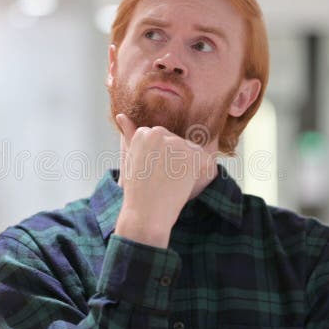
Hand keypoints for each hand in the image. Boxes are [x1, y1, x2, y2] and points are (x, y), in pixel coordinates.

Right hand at [112, 113, 213, 248]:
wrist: (145, 213)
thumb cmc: (137, 191)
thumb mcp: (131, 159)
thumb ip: (129, 135)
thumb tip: (122, 115)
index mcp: (144, 132)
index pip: (165, 142)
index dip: (164, 162)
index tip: (154, 175)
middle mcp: (159, 132)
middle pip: (180, 146)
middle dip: (177, 163)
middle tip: (163, 181)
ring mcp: (176, 143)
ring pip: (193, 154)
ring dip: (189, 169)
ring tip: (171, 184)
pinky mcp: (191, 155)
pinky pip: (207, 163)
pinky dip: (202, 175)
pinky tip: (184, 184)